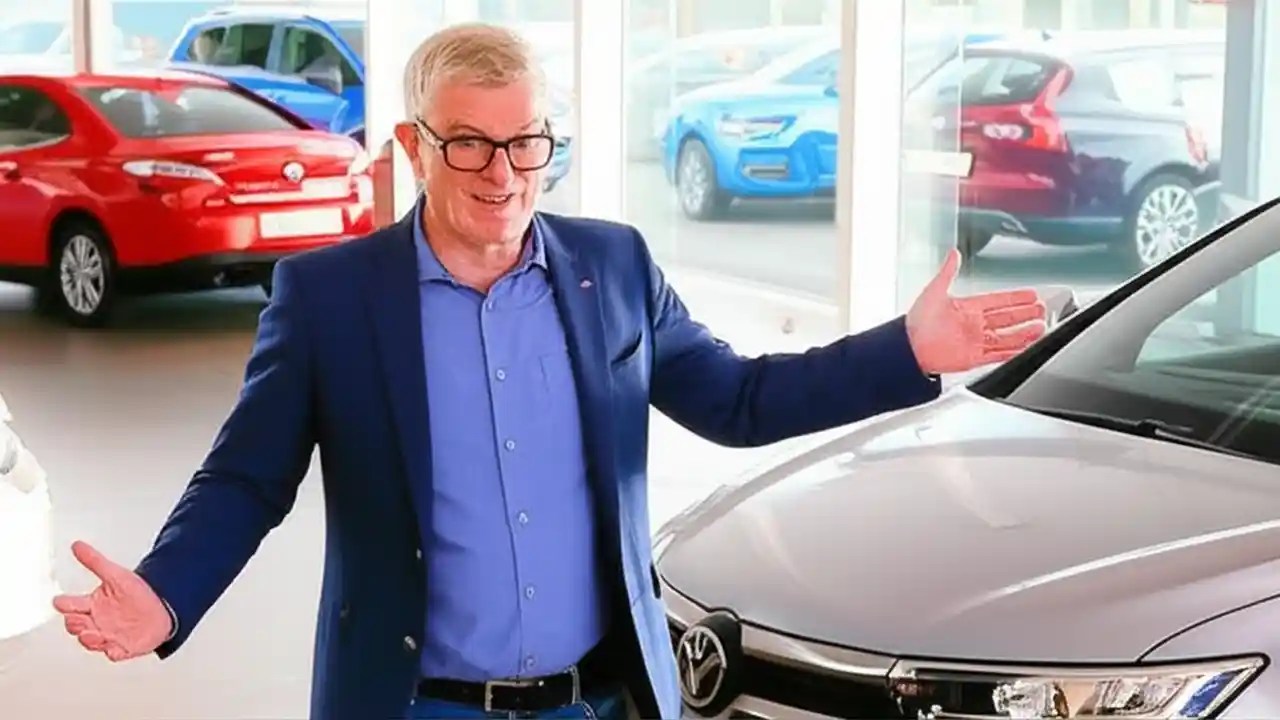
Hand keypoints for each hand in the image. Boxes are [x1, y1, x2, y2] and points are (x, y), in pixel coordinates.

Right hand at [52, 541, 171, 661]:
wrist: (164, 606)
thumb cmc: (137, 592)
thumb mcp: (116, 574)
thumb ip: (95, 561)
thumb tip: (77, 545)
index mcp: (92, 605)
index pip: (69, 605)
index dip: (63, 604)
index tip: (60, 601)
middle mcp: (97, 621)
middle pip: (75, 625)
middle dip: (74, 624)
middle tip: (77, 619)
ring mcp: (108, 635)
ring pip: (90, 641)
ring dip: (89, 639)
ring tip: (91, 633)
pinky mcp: (123, 647)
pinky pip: (115, 653)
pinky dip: (112, 653)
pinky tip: (112, 648)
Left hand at [906, 249, 1046, 373]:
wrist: (907, 347)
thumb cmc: (916, 321)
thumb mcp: (934, 291)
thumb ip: (947, 272)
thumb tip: (953, 253)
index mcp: (967, 308)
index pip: (998, 301)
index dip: (1015, 298)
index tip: (1031, 294)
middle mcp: (973, 325)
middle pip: (1007, 318)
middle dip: (1025, 314)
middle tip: (1042, 309)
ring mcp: (974, 341)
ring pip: (1007, 337)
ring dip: (1024, 333)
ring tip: (1040, 327)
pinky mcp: (973, 358)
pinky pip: (998, 354)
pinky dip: (1013, 351)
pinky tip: (1026, 347)